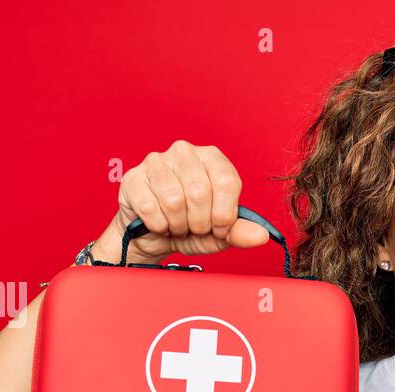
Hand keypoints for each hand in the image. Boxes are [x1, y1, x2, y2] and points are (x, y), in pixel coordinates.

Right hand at [91, 141, 269, 264]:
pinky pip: (150, 208)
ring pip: (174, 201)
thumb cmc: (190, 228)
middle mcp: (185, 152)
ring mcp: (156, 162)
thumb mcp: (219, 233)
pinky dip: (158, 225)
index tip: (219, 227)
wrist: (154, 236)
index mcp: (212, 158)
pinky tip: (159, 223)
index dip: (225, 213)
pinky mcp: (133, 178)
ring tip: (177, 225)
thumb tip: (261, 235)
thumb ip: (240, 232)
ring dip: (178, 225)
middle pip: (200, 192)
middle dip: (200, 222)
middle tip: (195, 228)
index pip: (227, 181)